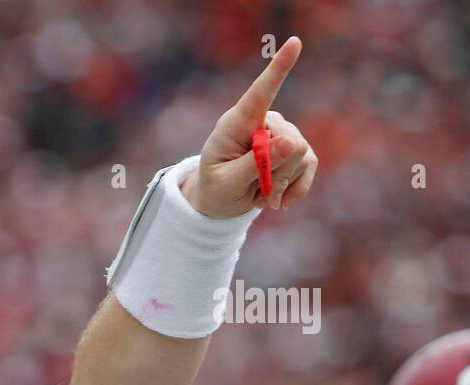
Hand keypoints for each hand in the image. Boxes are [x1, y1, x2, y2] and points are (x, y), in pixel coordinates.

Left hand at [181, 36, 317, 217]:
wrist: (220, 201)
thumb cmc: (215, 188)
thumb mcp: (227, 183)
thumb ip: (255, 164)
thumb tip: (293, 141)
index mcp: (236, 122)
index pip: (260, 92)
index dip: (278, 68)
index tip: (295, 42)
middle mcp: (262, 121)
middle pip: (289, 139)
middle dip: (275, 172)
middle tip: (253, 190)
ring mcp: (282, 133)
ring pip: (301, 154)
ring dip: (281, 183)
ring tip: (258, 194)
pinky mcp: (296, 149)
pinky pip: (309, 165)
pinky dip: (294, 188)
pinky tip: (278, 201)